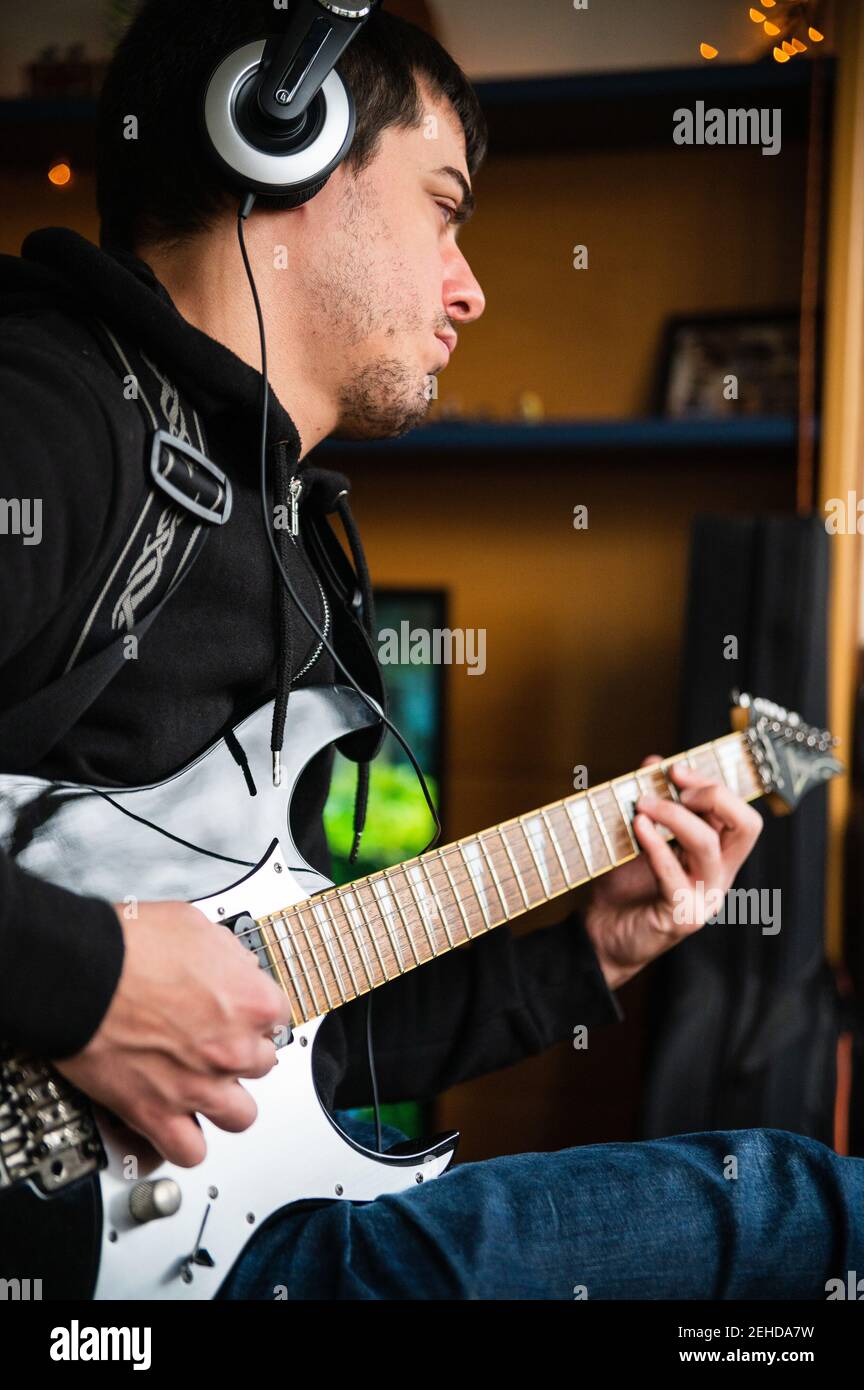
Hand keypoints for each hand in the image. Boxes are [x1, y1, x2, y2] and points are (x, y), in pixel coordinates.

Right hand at [52, 901, 293, 1166]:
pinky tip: (177, 1124)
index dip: (255, 1012)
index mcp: (251, 1001)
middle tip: (214, 1041)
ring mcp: (198, 1086)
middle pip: (261, 1064)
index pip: (279, 1017)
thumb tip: (237, 968)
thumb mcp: (197, 926)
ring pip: (240, 1115)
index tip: (240, 1012)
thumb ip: (228, 955)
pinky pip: (190, 1151)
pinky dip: (186, 1143)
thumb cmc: (129, 945)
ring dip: (226, 1101)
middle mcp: (233, 1049)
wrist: (78, 972)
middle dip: (240, 1052)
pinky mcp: (156, 1114)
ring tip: (206, 1086)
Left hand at [584, 757, 762, 990]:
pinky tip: (638, 828)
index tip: (675, 770)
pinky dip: (656, 846)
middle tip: (672, 786)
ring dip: (673, 815)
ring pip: (707, 845)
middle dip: (711, 794)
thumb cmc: (624, 885)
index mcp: (718, 853)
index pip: (738, 812)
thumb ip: (652, 801)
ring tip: (642, 804)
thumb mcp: (638, 836)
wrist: (602, 934)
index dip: (711, 784)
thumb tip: (654, 761)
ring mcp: (705, 897)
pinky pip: (674, 875)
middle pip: (745, 825)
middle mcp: (720, 874)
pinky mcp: (682, 916)